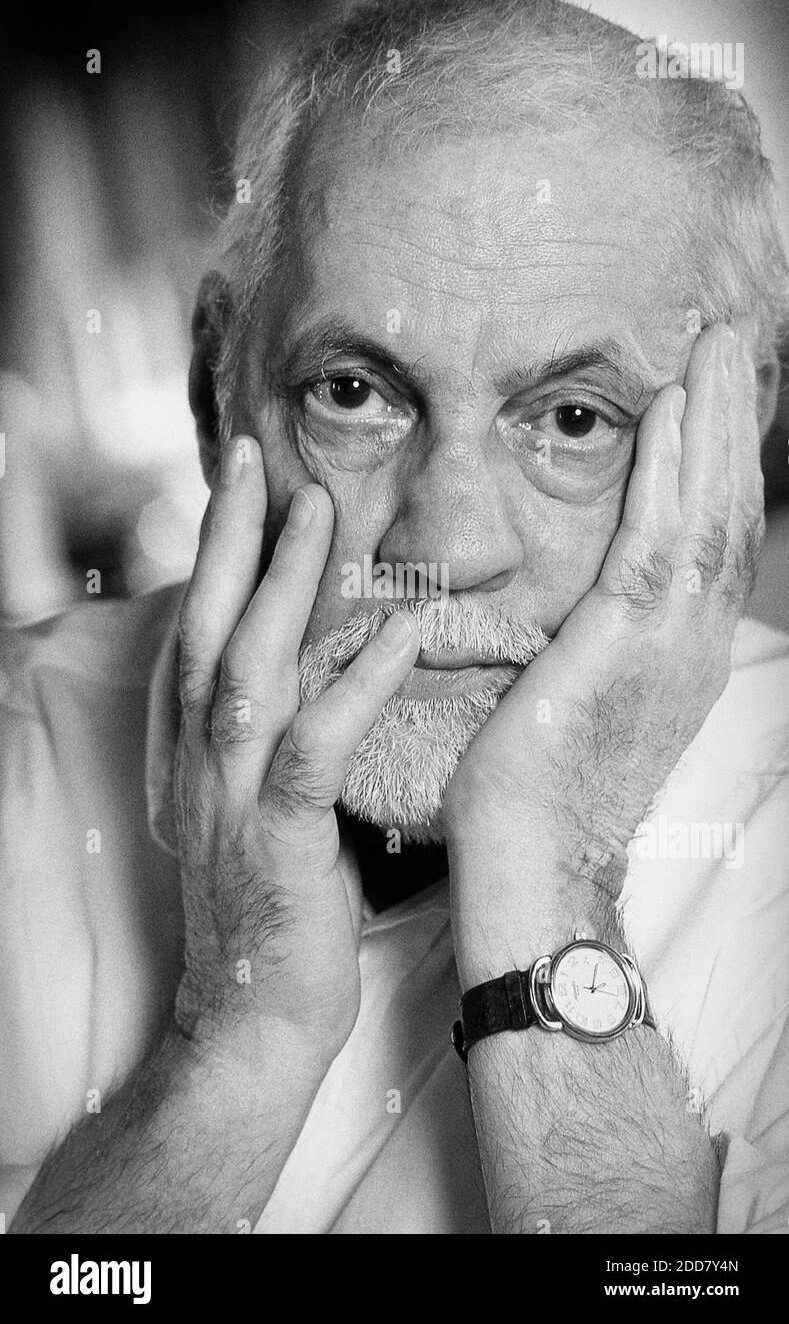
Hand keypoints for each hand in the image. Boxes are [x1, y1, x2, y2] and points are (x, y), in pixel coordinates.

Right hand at [174, 436, 418, 1068]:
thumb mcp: (263, 813)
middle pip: (207, 626)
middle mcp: (197, 765)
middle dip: (226, 536)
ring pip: (249, 667)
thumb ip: (283, 742)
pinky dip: (357, 680)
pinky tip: (398, 626)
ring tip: (314, 506)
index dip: (211, 558)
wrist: (253, 1023)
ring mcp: (229, 800)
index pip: (194, 635)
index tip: (236, 488)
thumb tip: (334, 674)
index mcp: (191, 756)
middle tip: (250, 455)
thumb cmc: (277, 916)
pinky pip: (317, 743)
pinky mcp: (279, 839)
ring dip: (279, 583)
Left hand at [444, 324, 762, 982]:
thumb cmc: (540, 797)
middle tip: (729, 342)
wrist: (535, 872)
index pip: (712, 537)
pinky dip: (668, 472)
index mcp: (682, 656)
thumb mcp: (581, 706)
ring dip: (712, 424)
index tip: (713, 396)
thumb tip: (580, 603)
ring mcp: (668, 648)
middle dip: (731, 422)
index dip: (719, 461)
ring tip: (712, 348)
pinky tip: (669, 412)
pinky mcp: (623, 651)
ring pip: (707, 512)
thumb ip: (596, 644)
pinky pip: (656, 542)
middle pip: (727, 510)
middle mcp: (693, 646)